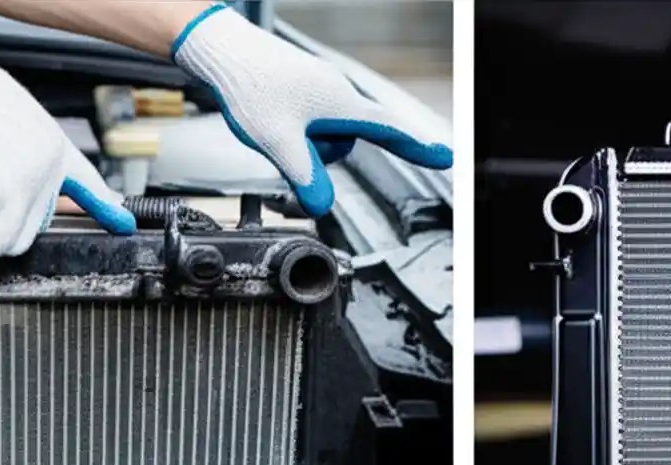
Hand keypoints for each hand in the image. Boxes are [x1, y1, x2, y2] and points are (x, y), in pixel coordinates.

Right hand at [0, 31, 135, 259]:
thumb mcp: (7, 109)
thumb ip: (16, 144)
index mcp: (51, 146)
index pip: (86, 182)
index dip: (105, 204)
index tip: (123, 221)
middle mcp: (45, 174)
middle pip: (35, 223)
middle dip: (2, 218)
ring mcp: (24, 194)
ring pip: (8, 239)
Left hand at [171, 4, 453, 217]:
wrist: (224, 52)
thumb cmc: (251, 89)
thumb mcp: (277, 142)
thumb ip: (304, 176)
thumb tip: (323, 207)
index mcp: (341, 105)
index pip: (390, 132)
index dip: (418, 148)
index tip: (446, 158)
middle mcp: (339, 94)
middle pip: (346, 144)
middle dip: (319, 155)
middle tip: (284, 140)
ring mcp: (322, 90)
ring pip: (326, 135)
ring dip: (304, 142)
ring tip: (274, 125)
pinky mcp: (306, 89)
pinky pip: (311, 122)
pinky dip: (294, 130)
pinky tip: (271, 117)